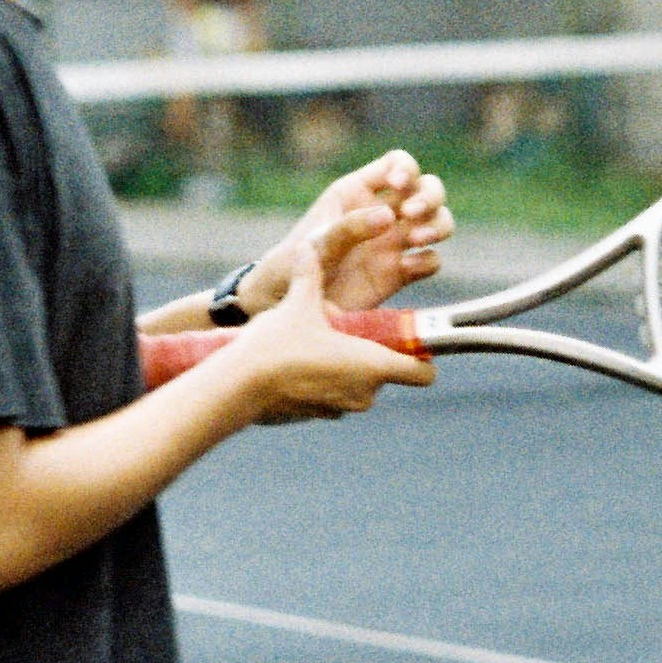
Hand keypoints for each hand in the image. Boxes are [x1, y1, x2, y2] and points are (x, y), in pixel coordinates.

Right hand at [221, 233, 431, 423]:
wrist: (238, 386)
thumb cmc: (278, 345)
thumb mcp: (300, 303)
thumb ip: (312, 275)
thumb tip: (310, 247)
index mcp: (373, 365)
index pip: (423, 372)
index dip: (420, 355)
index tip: (406, 338)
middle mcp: (363, 393)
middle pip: (387, 371)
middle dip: (372, 350)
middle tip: (345, 328)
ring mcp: (340, 408)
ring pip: (358, 384)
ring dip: (348, 365)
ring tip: (319, 341)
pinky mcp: (317, 415)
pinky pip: (333, 394)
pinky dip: (326, 379)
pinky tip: (300, 360)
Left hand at [245, 151, 452, 315]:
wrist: (290, 306)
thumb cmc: (295, 264)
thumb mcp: (317, 242)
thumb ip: (349, 227)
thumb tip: (390, 217)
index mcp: (359, 191)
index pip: (398, 163)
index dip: (406, 168)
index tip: (398, 185)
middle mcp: (383, 212)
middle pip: (428, 188)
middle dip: (429, 196)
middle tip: (411, 215)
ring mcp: (394, 242)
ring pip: (438, 221)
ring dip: (437, 225)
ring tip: (415, 240)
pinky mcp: (401, 272)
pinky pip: (431, 260)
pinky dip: (427, 260)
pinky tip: (406, 268)